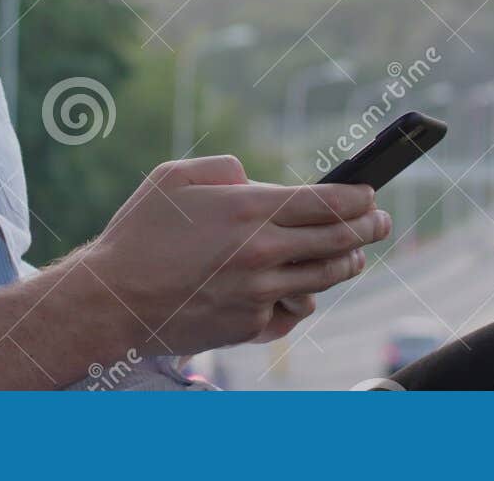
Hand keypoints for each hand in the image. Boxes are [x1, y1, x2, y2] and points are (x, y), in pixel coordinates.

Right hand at [80, 155, 390, 356]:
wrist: (113, 302)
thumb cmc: (138, 234)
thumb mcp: (174, 177)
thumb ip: (225, 169)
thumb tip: (256, 180)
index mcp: (248, 209)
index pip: (328, 203)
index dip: (360, 198)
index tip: (371, 195)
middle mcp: (262, 251)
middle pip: (339, 241)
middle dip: (369, 228)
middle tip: (381, 221)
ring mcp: (260, 293)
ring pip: (325, 279)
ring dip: (347, 264)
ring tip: (354, 255)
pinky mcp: (251, 325)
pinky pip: (293, 311)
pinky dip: (301, 299)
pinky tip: (301, 290)